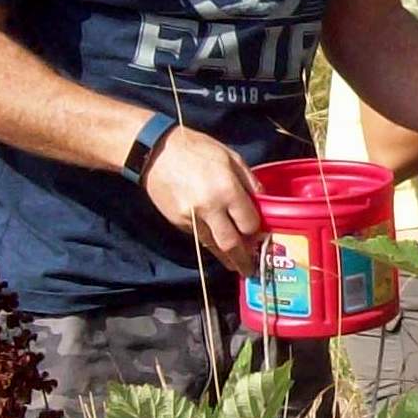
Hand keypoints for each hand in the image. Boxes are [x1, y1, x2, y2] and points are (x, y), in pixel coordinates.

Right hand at [141, 126, 262, 276]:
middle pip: (231, 244)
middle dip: (242, 259)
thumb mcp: (230, 157)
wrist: (156, 153)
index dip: (257, 232)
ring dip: (226, 257)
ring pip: (213, 246)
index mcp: (226, 189)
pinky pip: (199, 237)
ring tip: (236, 264)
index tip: (261, 236)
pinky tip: (217, 244)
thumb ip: (249, 181)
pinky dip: (210, 243)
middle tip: (250, 268)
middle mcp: (209, 208)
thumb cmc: (197, 149)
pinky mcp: (178, 223)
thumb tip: (262, 202)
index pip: (248, 223)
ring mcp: (191, 218)